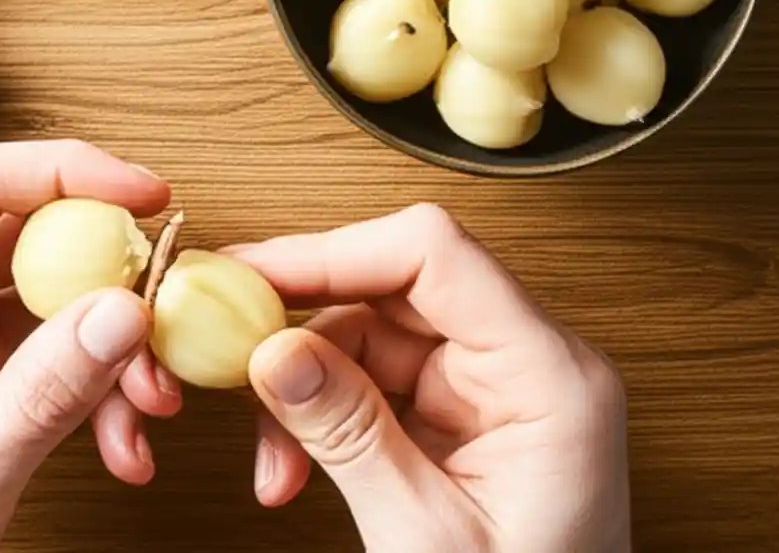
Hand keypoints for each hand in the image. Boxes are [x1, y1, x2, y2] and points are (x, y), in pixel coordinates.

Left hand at [0, 140, 182, 552]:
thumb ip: (37, 400)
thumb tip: (123, 309)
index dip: (57, 171)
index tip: (142, 194)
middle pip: (22, 237)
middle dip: (108, 268)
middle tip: (167, 313)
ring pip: (50, 300)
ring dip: (115, 342)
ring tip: (151, 405)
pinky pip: (53, 357)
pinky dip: (100, 389)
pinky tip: (124, 442)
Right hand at [233, 204, 630, 552]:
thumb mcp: (425, 536)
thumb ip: (348, 435)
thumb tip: (274, 350)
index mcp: (549, 378)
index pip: (436, 257)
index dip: (335, 253)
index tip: (255, 277)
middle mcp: (524, 365)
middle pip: (391, 290)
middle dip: (302, 326)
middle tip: (230, 349)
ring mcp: (491, 389)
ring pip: (367, 336)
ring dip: (301, 386)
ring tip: (272, 457)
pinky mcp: (460, 415)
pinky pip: (371, 382)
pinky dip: (320, 416)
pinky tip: (293, 463)